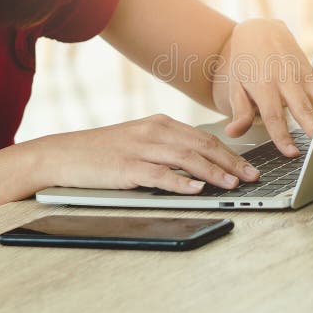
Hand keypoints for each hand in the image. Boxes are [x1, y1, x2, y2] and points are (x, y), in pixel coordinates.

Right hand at [35, 114, 259, 192]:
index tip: (248, 166)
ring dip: (214, 172)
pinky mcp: (127, 168)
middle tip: (251, 177)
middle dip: (230, 162)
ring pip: (186, 159)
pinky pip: (160, 175)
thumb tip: (201, 162)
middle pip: (202, 146)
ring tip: (232, 184)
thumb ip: (168, 146)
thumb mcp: (140, 140)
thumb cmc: (104, 151)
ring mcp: (141, 149)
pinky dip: (181, 182)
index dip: (230, 152)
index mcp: (161, 124)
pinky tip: (197, 189)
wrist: (62, 154)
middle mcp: (154, 132)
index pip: (204, 138)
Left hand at [212, 19, 312, 156]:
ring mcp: (302, 76)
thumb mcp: (235, 85)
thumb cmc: (245, 63)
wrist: (259, 30)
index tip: (291, 153)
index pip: (274, 116)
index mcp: (264, 86)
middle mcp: (285, 81)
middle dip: (312, 127)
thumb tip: (233, 133)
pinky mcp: (312, 73)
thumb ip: (239, 111)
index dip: (283, 136)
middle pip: (302, 108)